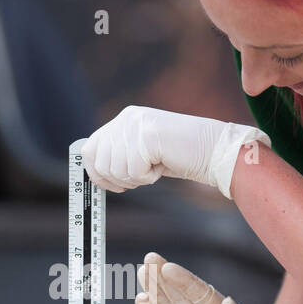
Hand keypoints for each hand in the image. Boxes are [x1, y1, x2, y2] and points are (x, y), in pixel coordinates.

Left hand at [71, 105, 270, 199]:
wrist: (213, 151)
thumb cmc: (180, 156)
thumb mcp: (141, 154)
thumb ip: (118, 156)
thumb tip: (90, 172)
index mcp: (123, 120)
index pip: (89, 149)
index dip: (97, 174)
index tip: (116, 185)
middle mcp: (126, 118)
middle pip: (99, 163)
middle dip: (119, 180)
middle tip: (142, 176)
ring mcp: (136, 125)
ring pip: (116, 169)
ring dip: (136, 179)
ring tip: (155, 167)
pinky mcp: (147, 135)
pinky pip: (134, 171)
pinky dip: (148, 178)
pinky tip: (162, 166)